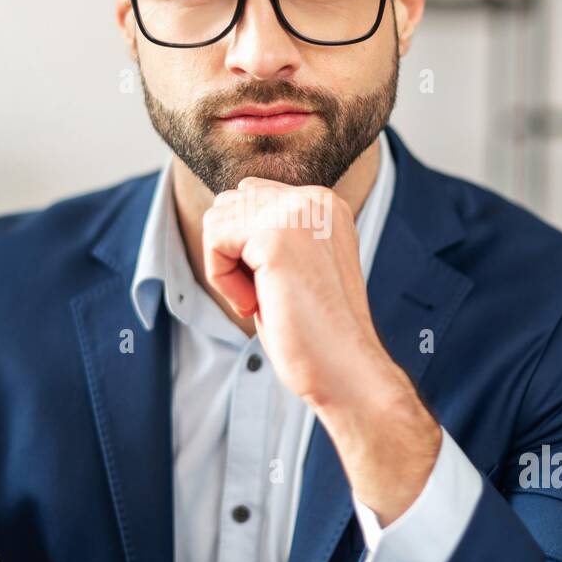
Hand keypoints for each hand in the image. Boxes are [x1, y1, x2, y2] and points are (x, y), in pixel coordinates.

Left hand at [201, 176, 440, 521]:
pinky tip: (255, 303)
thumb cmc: (315, 330)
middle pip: (230, 203)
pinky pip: (216, 239)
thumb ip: (269, 231)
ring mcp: (298, 212)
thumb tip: (225, 207)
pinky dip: (222, 278)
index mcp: (325, 205)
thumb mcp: (293, 265)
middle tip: (265, 294)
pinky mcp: (278, 233)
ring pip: (218, 218)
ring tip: (262, 299)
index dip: (244, 246)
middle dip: (232, 253)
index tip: (273, 283)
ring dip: (226, 267)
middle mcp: (315, 199)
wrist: (345, 367)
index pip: (251, 195)